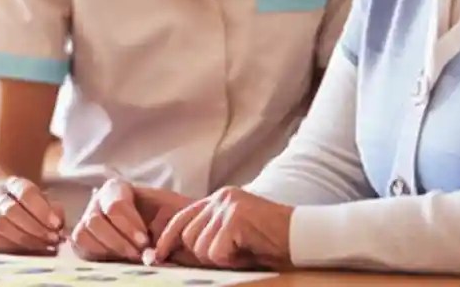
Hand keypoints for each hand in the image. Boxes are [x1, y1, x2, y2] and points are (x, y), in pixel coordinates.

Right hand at [0, 176, 65, 254]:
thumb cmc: (27, 200)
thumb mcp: (41, 197)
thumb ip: (52, 209)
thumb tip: (61, 227)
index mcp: (12, 183)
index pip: (25, 192)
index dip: (42, 209)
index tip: (57, 223)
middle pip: (12, 210)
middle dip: (35, 228)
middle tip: (54, 238)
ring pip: (1, 226)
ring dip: (26, 239)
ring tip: (45, 246)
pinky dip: (15, 248)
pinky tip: (31, 252)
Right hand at [71, 179, 192, 262]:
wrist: (161, 232)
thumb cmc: (166, 219)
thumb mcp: (171, 214)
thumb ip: (165, 225)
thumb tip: (153, 252)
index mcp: (116, 188)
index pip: (116, 205)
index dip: (129, 225)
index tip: (145, 242)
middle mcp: (97, 201)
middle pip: (96, 220)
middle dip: (119, 240)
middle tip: (138, 254)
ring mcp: (87, 219)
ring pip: (84, 233)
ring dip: (109, 248)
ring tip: (131, 256)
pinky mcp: (83, 239)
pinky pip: (80, 246)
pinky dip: (98, 254)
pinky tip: (118, 258)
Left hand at [152, 187, 292, 269]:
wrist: (303, 237)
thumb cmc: (271, 242)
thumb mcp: (235, 235)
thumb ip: (211, 236)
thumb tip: (176, 252)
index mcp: (220, 199)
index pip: (182, 218)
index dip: (167, 239)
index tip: (157, 256)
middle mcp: (221, 198)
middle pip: (188, 236)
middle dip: (205, 254)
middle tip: (233, 255)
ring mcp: (228, 206)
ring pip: (200, 246)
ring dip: (220, 258)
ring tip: (243, 251)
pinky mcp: (235, 218)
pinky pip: (216, 252)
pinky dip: (230, 260)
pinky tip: (248, 252)